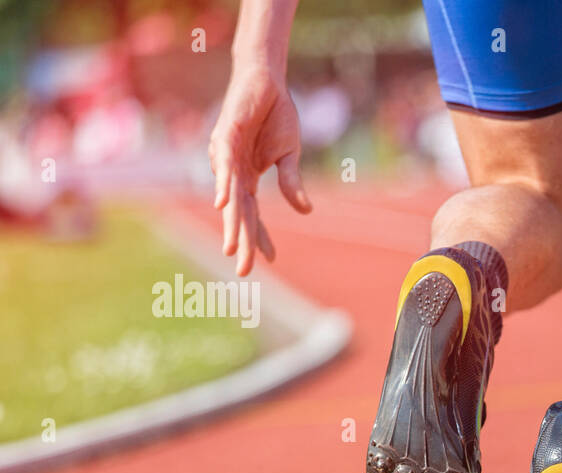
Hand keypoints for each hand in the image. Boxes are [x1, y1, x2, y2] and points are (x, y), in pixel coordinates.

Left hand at [209, 66, 310, 275]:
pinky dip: (222, 186)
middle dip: (242, 241)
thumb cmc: (276, 114)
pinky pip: (224, 166)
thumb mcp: (289, 154)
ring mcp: (227, 156)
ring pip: (230, 196)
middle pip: (239, 213)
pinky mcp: (226, 136)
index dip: (259, 237)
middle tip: (242, 271)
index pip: (253, 214)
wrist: (267, 79)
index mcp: (248, 177)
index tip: (267, 262)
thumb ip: (291, 182)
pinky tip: (223, 205)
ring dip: (232, 223)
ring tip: (232, 248)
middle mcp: (233, 171)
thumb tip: (305, 212)